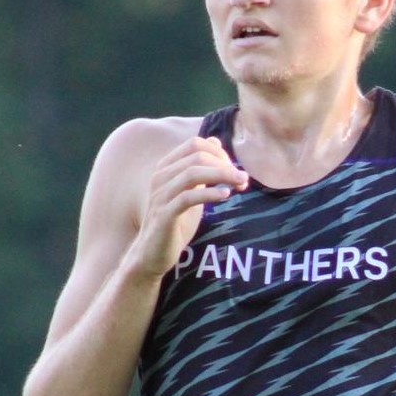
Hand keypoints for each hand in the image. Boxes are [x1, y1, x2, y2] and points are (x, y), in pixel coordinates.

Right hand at [131, 135, 248, 276]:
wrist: (152, 253)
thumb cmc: (174, 222)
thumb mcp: (190, 190)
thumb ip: (200, 168)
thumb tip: (215, 141)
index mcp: (166, 168)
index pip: (194, 144)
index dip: (219, 152)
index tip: (234, 168)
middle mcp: (160, 177)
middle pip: (197, 157)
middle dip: (225, 164)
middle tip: (243, 178)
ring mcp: (160, 196)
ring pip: (192, 173)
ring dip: (222, 175)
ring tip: (241, 183)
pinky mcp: (164, 215)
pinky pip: (188, 197)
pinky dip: (210, 193)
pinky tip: (226, 195)